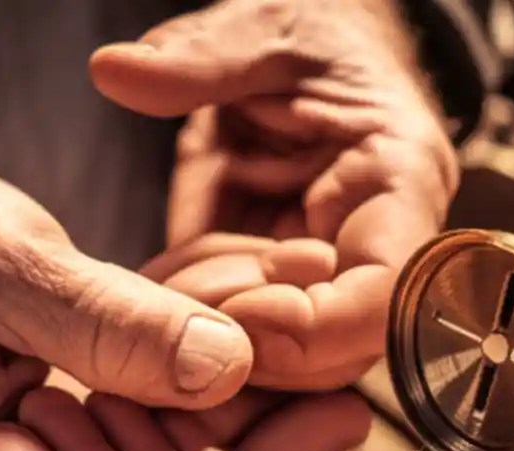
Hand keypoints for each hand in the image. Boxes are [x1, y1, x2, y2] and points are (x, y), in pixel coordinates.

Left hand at [90, 0, 459, 389]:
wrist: (307, 44)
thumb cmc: (308, 30)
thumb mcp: (261, 27)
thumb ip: (199, 59)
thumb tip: (115, 71)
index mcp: (398, 181)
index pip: (389, 293)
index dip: (320, 326)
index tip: (241, 311)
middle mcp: (374, 242)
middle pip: (337, 349)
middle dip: (252, 343)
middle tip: (170, 313)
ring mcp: (326, 270)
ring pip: (286, 354)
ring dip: (215, 335)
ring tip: (157, 289)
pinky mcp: (279, 281)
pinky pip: (242, 329)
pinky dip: (192, 317)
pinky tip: (155, 285)